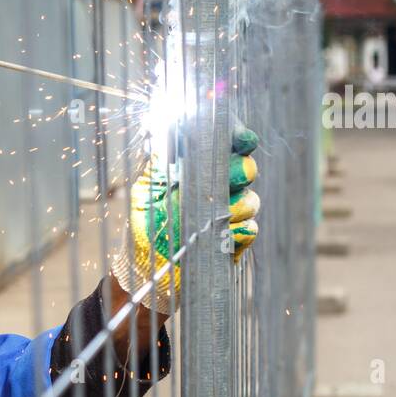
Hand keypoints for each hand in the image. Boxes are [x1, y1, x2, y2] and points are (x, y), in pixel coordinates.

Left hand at [109, 122, 259, 314]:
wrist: (148, 269)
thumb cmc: (145, 227)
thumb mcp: (145, 190)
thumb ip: (162, 160)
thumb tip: (171, 126)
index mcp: (197, 170)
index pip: (226, 143)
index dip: (237, 136)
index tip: (241, 139)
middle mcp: (217, 187)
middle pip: (246, 168)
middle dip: (239, 171)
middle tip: (232, 178)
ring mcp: (230, 213)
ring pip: (250, 200)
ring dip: (235, 206)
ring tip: (214, 217)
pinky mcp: (236, 239)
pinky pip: (250, 230)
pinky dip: (237, 232)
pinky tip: (220, 237)